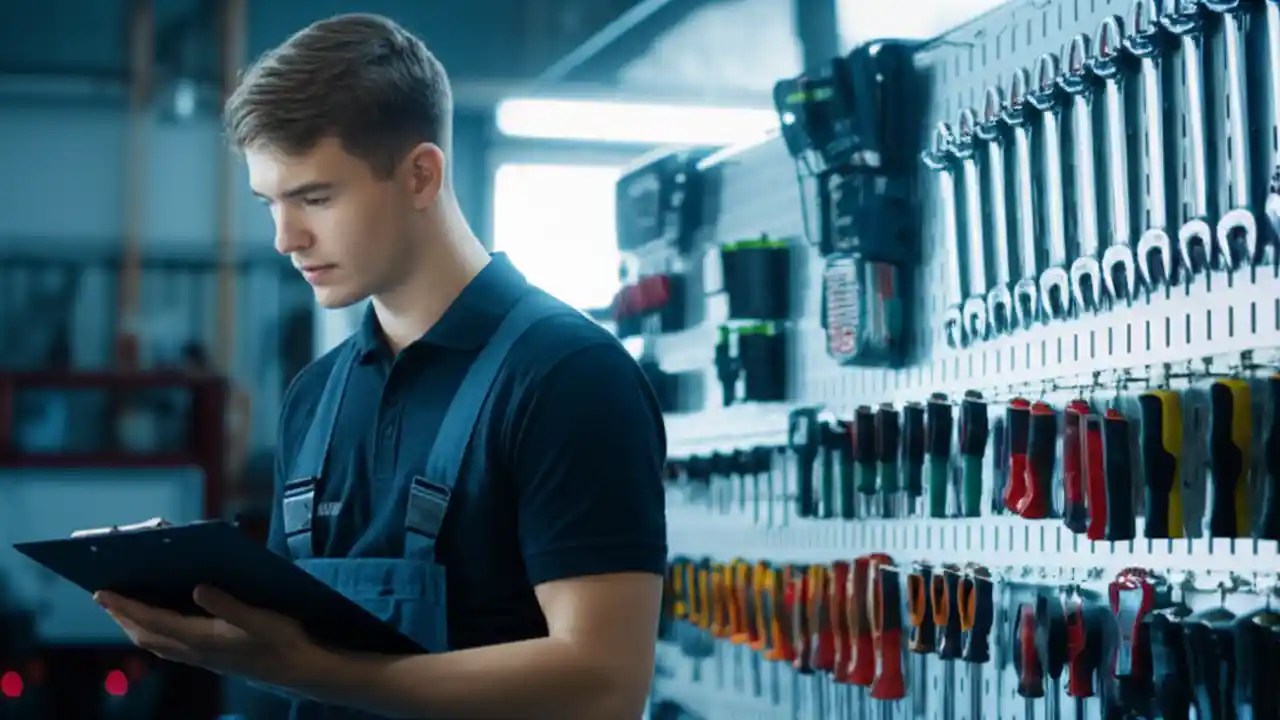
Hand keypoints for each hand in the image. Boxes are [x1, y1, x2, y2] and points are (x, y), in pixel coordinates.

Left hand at [95, 586, 329, 688]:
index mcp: (201, 638)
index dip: (125, 606)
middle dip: (122, 616)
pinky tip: (160, 624)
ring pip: (155, 643)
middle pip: (145, 635)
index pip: (152, 620)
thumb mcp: (260, 618)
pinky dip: (153, 633)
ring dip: (134, 626)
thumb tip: (197, 587)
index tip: (101, 592)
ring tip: (124, 609)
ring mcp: (200, 657)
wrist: (298, 669)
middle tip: (104, 596)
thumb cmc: (282, 640)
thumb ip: (228, 605)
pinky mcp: (209, 658)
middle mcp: (194, 650)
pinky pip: (168, 647)